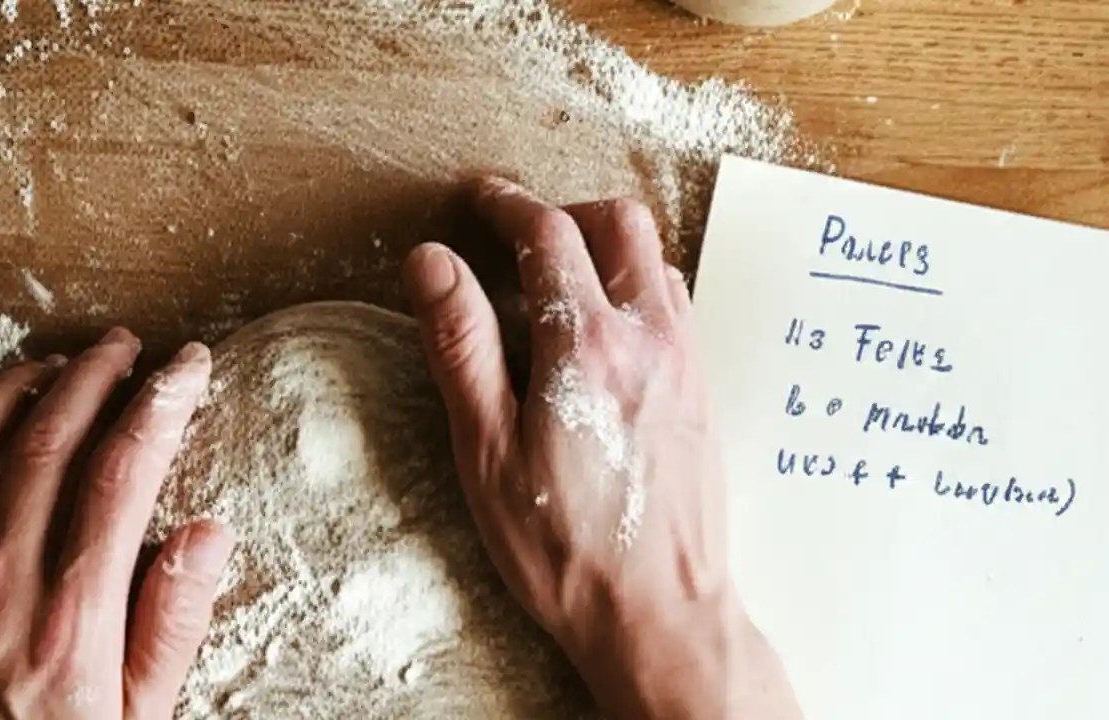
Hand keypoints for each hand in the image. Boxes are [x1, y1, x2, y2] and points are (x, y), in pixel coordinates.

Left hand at [0, 330, 233, 718]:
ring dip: (14, 386)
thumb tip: (208, 534)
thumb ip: (169, 628)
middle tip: (130, 346)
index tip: (189, 367)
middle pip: (45, 441)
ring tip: (56, 365)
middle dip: (96, 374)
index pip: (121, 474)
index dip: (162, 403)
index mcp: (69, 625)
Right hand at [403, 179, 801, 718]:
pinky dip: (636, 288)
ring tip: (556, 282)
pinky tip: (602, 333)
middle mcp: (650, 337)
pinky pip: (675, 303)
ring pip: (655, 259)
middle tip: (517, 235)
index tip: (478, 197)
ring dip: (605, 248)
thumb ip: (461, 346)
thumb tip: (432, 263)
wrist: (660, 613)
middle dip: (563, 211)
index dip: (506, 203)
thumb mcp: (488, 451)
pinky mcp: (702, 389)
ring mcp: (686, 361)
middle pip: (619, 223)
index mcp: (586, 345)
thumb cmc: (565, 547)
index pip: (548, 234)